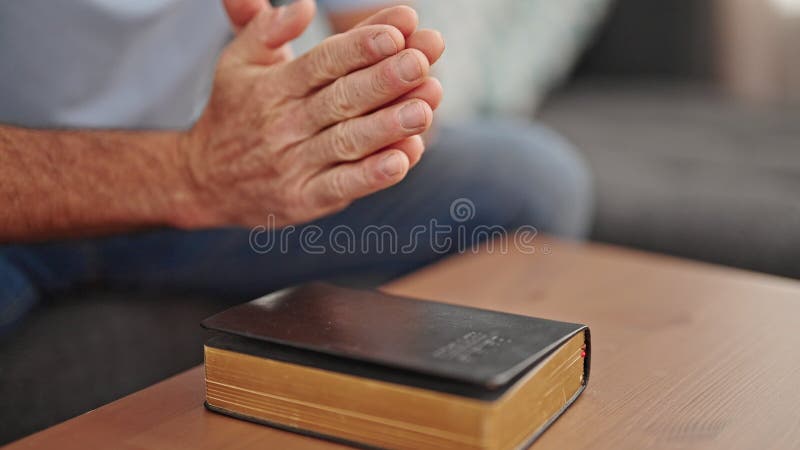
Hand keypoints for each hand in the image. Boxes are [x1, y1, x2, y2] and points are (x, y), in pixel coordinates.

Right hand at [177, 1, 444, 228]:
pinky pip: (342, 186)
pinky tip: (405, 158)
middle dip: (384, 79)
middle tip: (421, 61)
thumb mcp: (238, 63)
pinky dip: (373, 175)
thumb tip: (300, 6)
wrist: (202, 181)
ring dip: (388, 126)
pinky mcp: (303, 199)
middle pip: (340, 99)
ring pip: (347, 142)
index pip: (322, 62)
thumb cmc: (234, 112)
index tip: (399, 28)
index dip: (360, 45)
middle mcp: (284, 124)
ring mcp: (294, 164)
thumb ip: (264, 29)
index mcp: (273, 86)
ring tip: (425, 108)